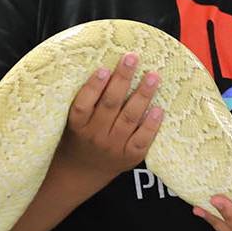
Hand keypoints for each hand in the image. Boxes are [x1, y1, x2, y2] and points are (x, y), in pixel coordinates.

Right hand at [59, 52, 163, 178]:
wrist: (83, 172)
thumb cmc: (80, 138)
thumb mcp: (73, 122)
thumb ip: (86, 100)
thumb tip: (105, 67)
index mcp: (77, 126)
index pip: (83, 104)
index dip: (93, 87)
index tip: (104, 69)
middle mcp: (95, 136)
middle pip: (110, 105)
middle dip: (122, 80)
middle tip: (132, 59)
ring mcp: (114, 147)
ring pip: (129, 118)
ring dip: (142, 95)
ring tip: (152, 77)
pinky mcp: (130, 156)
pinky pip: (142, 139)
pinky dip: (151, 124)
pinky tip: (158, 109)